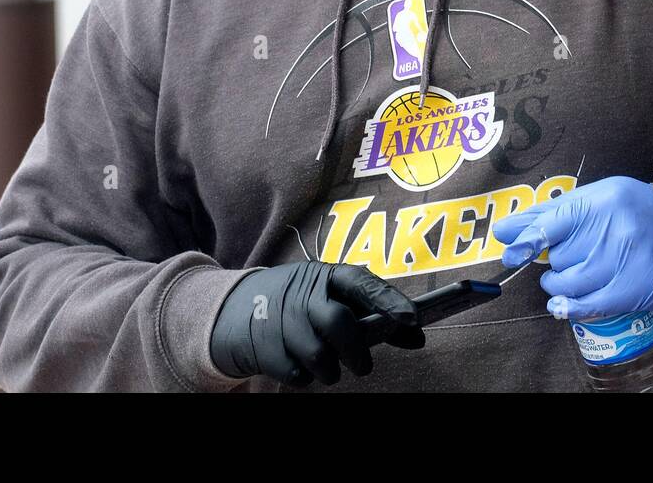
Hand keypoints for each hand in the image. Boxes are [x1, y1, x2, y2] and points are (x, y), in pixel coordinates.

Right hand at [209, 261, 424, 386]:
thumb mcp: (331, 298)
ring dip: (329, 370)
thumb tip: (417, 337)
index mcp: (325, 276)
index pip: (362, 283)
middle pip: (338, 322)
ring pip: (318, 355)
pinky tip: (299, 364)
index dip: (388, 300)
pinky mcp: (264, 346)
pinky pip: (296, 373)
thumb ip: (371, 315)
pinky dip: (304, 377)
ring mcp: (281, 319)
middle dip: (356, 350)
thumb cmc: (301, 306)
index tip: (412, 319)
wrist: (235, 308)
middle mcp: (303, 293)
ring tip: (326, 366)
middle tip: (364, 367)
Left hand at [491, 176, 652, 320]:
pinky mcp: (635, 288)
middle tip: (571, 255)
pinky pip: (592, 305)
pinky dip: (571, 308)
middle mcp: (613, 229)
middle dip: (557, 260)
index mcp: (600, 201)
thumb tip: (505, 231)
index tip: (511, 253)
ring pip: (570, 282)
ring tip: (566, 278)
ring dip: (559, 285)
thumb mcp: (595, 199)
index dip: (528, 241)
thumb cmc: (632, 212)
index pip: (555, 223)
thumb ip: (549, 215)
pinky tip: (562, 305)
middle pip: (559, 257)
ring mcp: (626, 260)